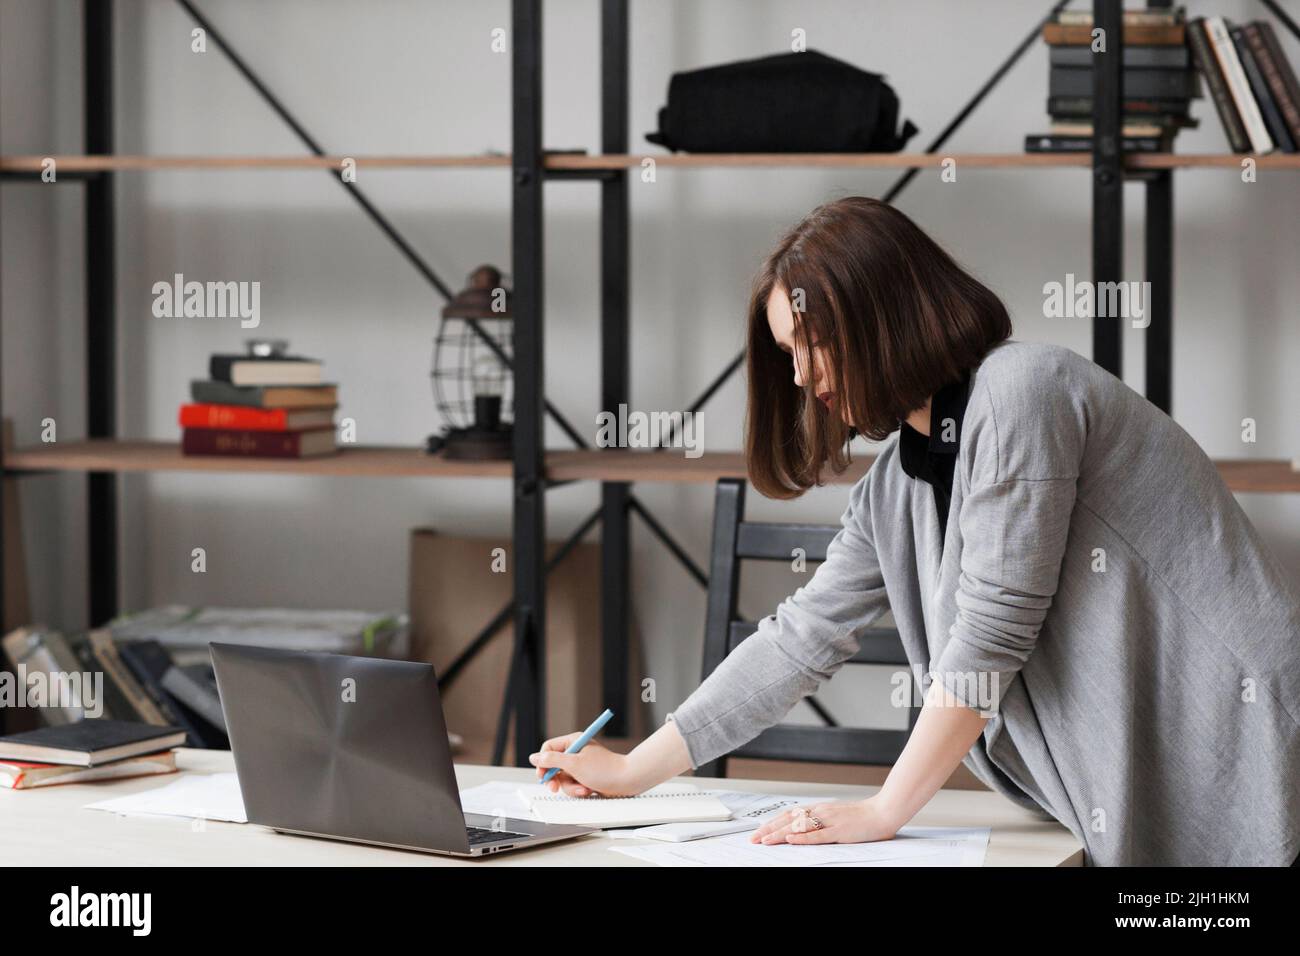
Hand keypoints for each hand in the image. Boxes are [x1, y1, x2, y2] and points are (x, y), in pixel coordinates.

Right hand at [528, 732, 638, 797]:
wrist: (627, 780)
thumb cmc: (604, 769)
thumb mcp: (574, 764)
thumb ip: (552, 760)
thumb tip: (534, 757)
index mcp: (573, 742)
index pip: (548, 749)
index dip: (543, 762)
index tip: (542, 775)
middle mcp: (576, 752)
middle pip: (553, 766)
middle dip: (555, 779)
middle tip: (554, 788)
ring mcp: (580, 766)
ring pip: (563, 779)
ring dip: (571, 787)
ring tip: (584, 789)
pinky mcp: (585, 777)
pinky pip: (573, 785)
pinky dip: (579, 790)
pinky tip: (589, 790)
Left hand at [749, 796, 899, 845]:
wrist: (883, 812)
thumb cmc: (862, 817)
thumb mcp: (836, 816)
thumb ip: (820, 821)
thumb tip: (803, 828)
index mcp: (819, 809)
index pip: (789, 815)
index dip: (772, 822)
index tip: (759, 831)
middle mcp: (821, 812)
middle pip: (789, 820)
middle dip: (769, 829)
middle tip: (753, 838)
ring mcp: (829, 821)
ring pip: (799, 827)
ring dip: (779, 834)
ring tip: (764, 840)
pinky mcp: (839, 831)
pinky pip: (817, 835)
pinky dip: (802, 838)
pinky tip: (790, 840)